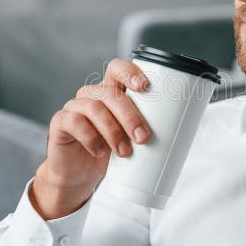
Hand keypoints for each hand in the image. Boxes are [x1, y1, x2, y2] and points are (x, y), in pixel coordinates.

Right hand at [31, 59, 151, 218]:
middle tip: (143, 138)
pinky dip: (90, 137)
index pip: (117, 69)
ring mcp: (74, 107)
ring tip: (124, 151)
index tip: (145, 86)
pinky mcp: (60, 123)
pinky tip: (99, 151)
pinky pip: (74, 122)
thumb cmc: (110, 153)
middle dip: (130, 114)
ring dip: (112, 130)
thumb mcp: (131, 139)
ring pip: (94, 108)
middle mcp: (92, 95)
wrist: (80, 177)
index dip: (130, 72)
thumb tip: (185, 130)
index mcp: (111, 92)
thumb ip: (147, 128)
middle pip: (110, 93)